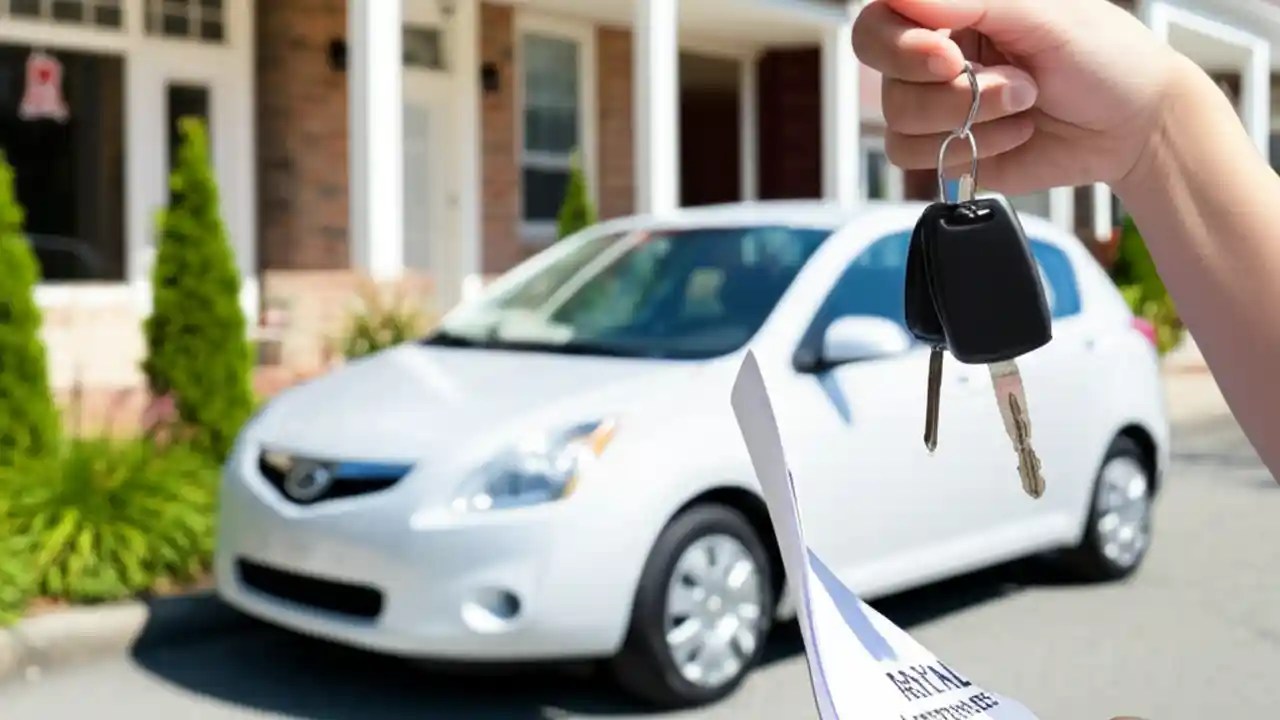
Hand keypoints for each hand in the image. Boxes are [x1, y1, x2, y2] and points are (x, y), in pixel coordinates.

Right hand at [852, 0, 1191, 194]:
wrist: (1135, 124)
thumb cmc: (1103, 55)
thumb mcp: (1045, 13)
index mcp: (952, 10)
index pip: (880, 19)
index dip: (898, 43)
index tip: (947, 56)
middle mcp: (935, 55)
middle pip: (882, 76)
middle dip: (941, 90)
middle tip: (1003, 85)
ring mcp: (939, 106)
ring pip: (900, 122)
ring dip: (972, 118)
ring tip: (1026, 102)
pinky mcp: (948, 150)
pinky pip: (919, 160)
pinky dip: (973, 149)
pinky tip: (1015, 132)